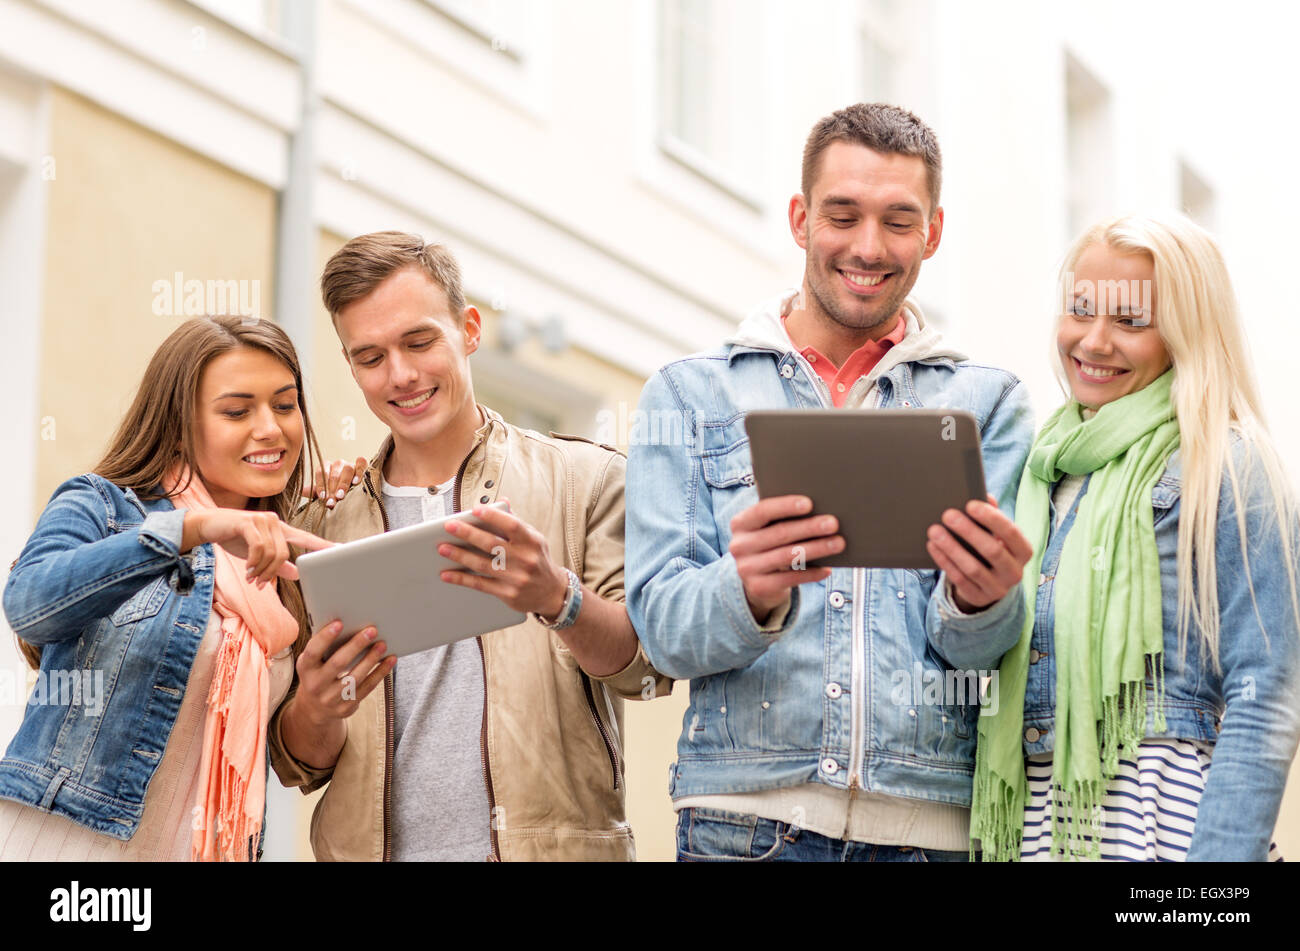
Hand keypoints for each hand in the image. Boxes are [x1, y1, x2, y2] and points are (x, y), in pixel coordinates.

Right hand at [182, 509, 332, 586]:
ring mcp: (262, 520)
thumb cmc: (236, 538)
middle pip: (285, 554)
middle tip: (260, 584)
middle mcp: (276, 522)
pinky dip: (253, 563)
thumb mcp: (258, 554)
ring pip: (272, 553)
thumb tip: (298, 574)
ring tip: (251, 578)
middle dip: (272, 573)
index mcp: (282, 529)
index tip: (342, 550)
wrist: (208, 525)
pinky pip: (258, 548)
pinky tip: (247, 569)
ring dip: (260, 571)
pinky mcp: (248, 522)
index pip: (307, 538)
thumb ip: (279, 564)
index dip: (324, 546)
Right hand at [291, 619, 395, 724]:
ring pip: (355, 677)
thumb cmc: (318, 674)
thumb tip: (350, 624)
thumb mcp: (314, 663)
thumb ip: (325, 647)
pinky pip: (367, 688)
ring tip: (382, 644)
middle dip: (356, 645)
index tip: (339, 623)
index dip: (325, 637)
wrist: (315, 709)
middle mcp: (316, 685)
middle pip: (338, 663)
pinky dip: (380, 672)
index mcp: (305, 668)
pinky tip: (390, 660)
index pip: (314, 652)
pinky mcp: (346, 707)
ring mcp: (331, 699)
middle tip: (371, 630)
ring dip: (371, 659)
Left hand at [307, 456, 367, 508]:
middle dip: (332, 489)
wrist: (350, 489)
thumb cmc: (335, 491)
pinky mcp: (361, 466)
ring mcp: (349, 464)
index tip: (323, 497)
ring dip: (344, 483)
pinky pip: (361, 463)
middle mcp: (337, 464)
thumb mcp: (323, 492)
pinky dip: (359, 471)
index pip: (321, 473)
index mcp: (326, 468)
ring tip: (341, 495)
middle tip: (332, 501)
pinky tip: (356, 482)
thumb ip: (313, 491)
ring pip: (347, 469)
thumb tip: (300, 492)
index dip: (321, 485)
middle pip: (334, 474)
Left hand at [437, 501, 569, 617]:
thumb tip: (502, 501)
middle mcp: (526, 559)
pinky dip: (462, 579)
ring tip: (442, 548)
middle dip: (468, 533)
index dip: (493, 516)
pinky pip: (480, 585)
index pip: (512, 525)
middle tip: (449, 526)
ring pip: (483, 565)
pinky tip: (447, 573)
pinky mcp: (508, 594)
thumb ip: (516, 522)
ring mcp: (517, 578)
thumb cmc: (538, 560)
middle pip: (492, 544)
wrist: (552, 592)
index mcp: (532, 541)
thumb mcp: (534, 539)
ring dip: (460, 555)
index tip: (475, 510)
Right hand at [728, 495, 842, 624]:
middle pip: (780, 533)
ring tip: (838, 543)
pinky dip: (812, 573)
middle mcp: (740, 546)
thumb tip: (818, 510)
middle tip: (833, 523)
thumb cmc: (770, 544)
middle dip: (810, 527)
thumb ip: (782, 518)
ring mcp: (747, 568)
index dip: (786, 506)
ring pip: (788, 556)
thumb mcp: (767, 529)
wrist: (756, 580)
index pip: (762, 511)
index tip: (809, 503)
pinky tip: (827, 568)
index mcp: (741, 524)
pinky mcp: (759, 587)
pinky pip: (791, 578)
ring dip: (816, 548)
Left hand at [925, 495, 1033, 611]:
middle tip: (947, 514)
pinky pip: (960, 580)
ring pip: (973, 568)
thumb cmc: (991, 549)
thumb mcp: (997, 534)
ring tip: (934, 530)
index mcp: (1024, 551)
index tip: (970, 504)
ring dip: (952, 547)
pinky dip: (945, 561)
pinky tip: (933, 546)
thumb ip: (992, 515)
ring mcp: (998, 588)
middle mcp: (1015, 572)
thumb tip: (985, 496)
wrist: (989, 584)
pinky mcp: (979, 598)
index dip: (991, 518)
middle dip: (968, 531)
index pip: (1011, 532)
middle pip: (992, 550)